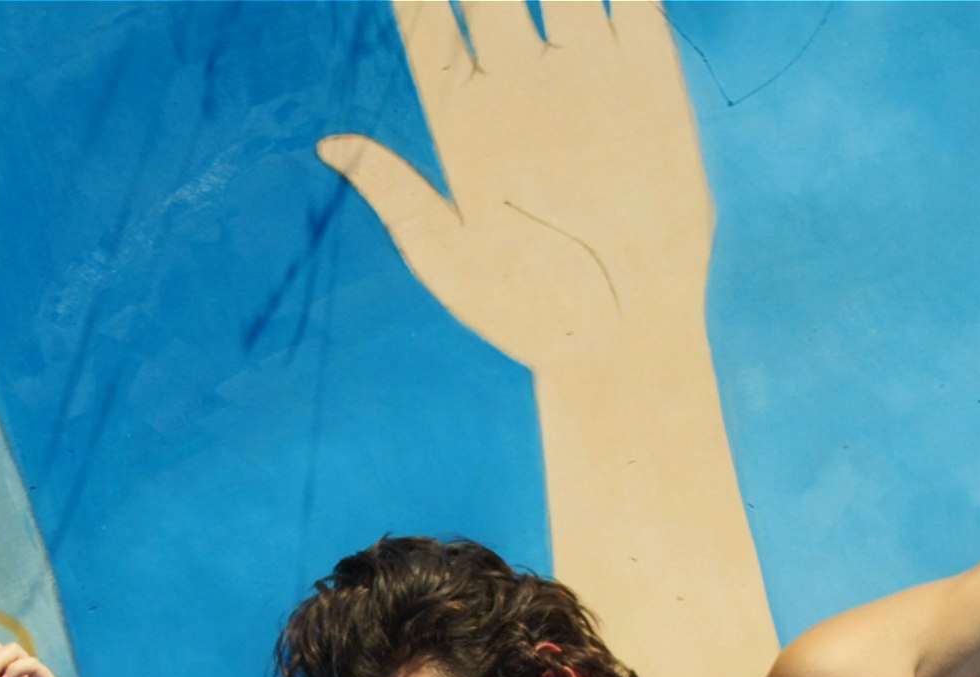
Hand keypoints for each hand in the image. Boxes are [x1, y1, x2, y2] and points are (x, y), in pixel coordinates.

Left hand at [319, 0, 709, 375]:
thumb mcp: (449, 261)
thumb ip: (398, 194)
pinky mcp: (650, 79)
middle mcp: (519, 84)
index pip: (426, 27)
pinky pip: (635, 2)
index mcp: (460, 116)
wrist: (626, 340)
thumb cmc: (526, 316)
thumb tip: (329, 143)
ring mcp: (585, 75)